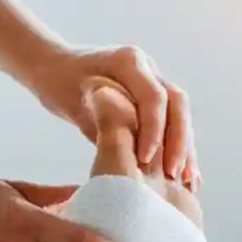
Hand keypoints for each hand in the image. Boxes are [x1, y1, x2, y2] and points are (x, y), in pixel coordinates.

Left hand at [20, 44, 200, 189]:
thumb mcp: (75, 105)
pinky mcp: (154, 96)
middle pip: (177, 103)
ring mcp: (154, 79)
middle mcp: (147, 67)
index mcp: (128, 61)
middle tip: (173, 173)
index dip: (153, 130)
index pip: (153, 97)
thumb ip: (105, 122)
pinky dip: (178, 145)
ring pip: (180, 114)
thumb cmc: (58, 85)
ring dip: (184, 146)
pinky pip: (173, 120)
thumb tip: (130, 153)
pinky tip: (184, 173)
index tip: (145, 160)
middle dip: (179, 140)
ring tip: (186, 180)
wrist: (55, 68)